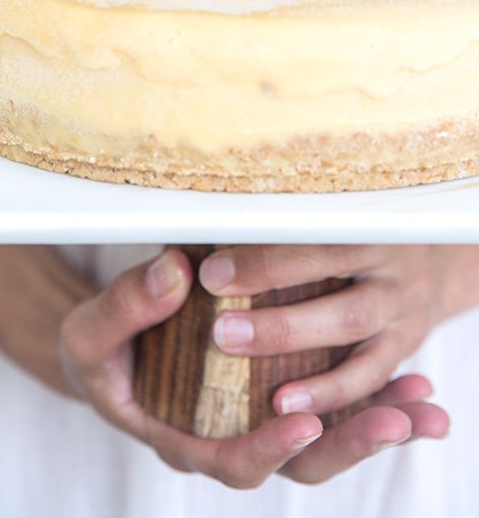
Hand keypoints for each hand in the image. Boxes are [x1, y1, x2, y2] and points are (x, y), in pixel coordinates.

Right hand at [59, 248, 447, 487]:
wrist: (111, 351)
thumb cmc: (100, 347)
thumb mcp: (93, 330)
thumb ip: (128, 306)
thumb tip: (177, 272)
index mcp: (181, 438)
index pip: (229, 461)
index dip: (267, 448)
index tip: (301, 420)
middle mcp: (228, 439)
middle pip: (296, 462)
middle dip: (346, 445)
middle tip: (392, 423)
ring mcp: (258, 417)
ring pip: (323, 439)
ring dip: (374, 425)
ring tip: (422, 408)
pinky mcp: (279, 391)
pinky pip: (331, 403)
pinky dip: (373, 398)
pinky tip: (414, 384)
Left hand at [199, 245, 464, 427]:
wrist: (425, 251)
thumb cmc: (346, 226)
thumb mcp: (325, 213)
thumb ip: (269, 224)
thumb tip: (193, 241)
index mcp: (360, 221)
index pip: (310, 240)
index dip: (262, 260)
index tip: (210, 274)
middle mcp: (387, 261)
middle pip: (333, 287)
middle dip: (279, 318)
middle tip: (221, 332)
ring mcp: (401, 303)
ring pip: (350, 327)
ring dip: (297, 349)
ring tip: (252, 374)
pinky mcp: (405, 340)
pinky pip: (371, 373)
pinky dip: (331, 391)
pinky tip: (290, 405)